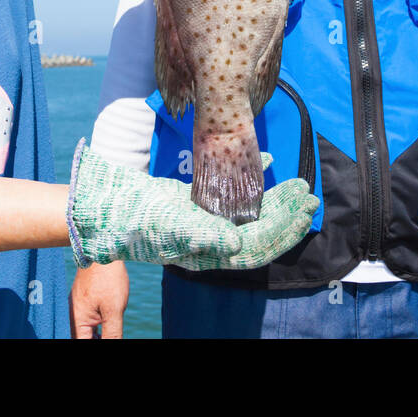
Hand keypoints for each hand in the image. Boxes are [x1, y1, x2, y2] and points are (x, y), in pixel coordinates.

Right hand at [66, 140, 317, 270]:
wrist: (108, 207)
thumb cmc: (137, 220)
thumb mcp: (170, 226)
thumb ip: (204, 235)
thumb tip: (237, 242)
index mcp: (210, 252)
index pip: (257, 246)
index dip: (283, 230)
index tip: (303, 211)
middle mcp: (212, 242)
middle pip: (260, 232)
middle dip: (287, 215)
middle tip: (309, 195)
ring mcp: (205, 223)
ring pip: (250, 216)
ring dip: (275, 202)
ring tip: (296, 186)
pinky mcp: (196, 205)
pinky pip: (231, 197)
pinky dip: (249, 181)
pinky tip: (265, 163)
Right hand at [70, 260, 128, 338]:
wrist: (103, 249)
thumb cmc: (108, 279)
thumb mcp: (114, 310)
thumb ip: (112, 334)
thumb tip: (112, 345)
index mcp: (77, 321)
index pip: (82, 344)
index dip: (97, 345)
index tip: (108, 338)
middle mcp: (73, 315)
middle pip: (82, 338)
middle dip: (96, 339)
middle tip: (111, 336)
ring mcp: (78, 306)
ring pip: (85, 330)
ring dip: (96, 336)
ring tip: (110, 334)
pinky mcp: (84, 299)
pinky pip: (86, 319)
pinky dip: (95, 327)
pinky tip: (106, 325)